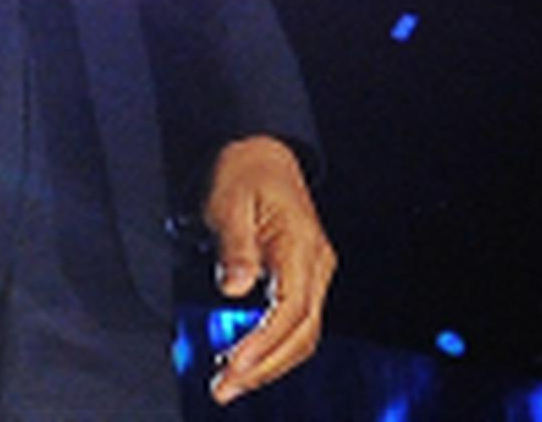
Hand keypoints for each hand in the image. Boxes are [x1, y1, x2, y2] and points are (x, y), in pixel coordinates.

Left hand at [200, 134, 336, 404]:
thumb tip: (234, 288)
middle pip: (302, 333)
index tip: (237, 364)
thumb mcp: (231, 201)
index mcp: (303, 247)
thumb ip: (236, 246)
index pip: (292, 309)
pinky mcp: (303, 280)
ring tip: (229, 385)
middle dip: (265, 367)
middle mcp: (317, 267)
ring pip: (302, 335)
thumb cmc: (244, 173)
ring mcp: (314, 275)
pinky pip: (294, 324)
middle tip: (224, 390)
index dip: (266, 342)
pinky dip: (272, 348)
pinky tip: (244, 361)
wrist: (261, 152)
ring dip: (268, 365)